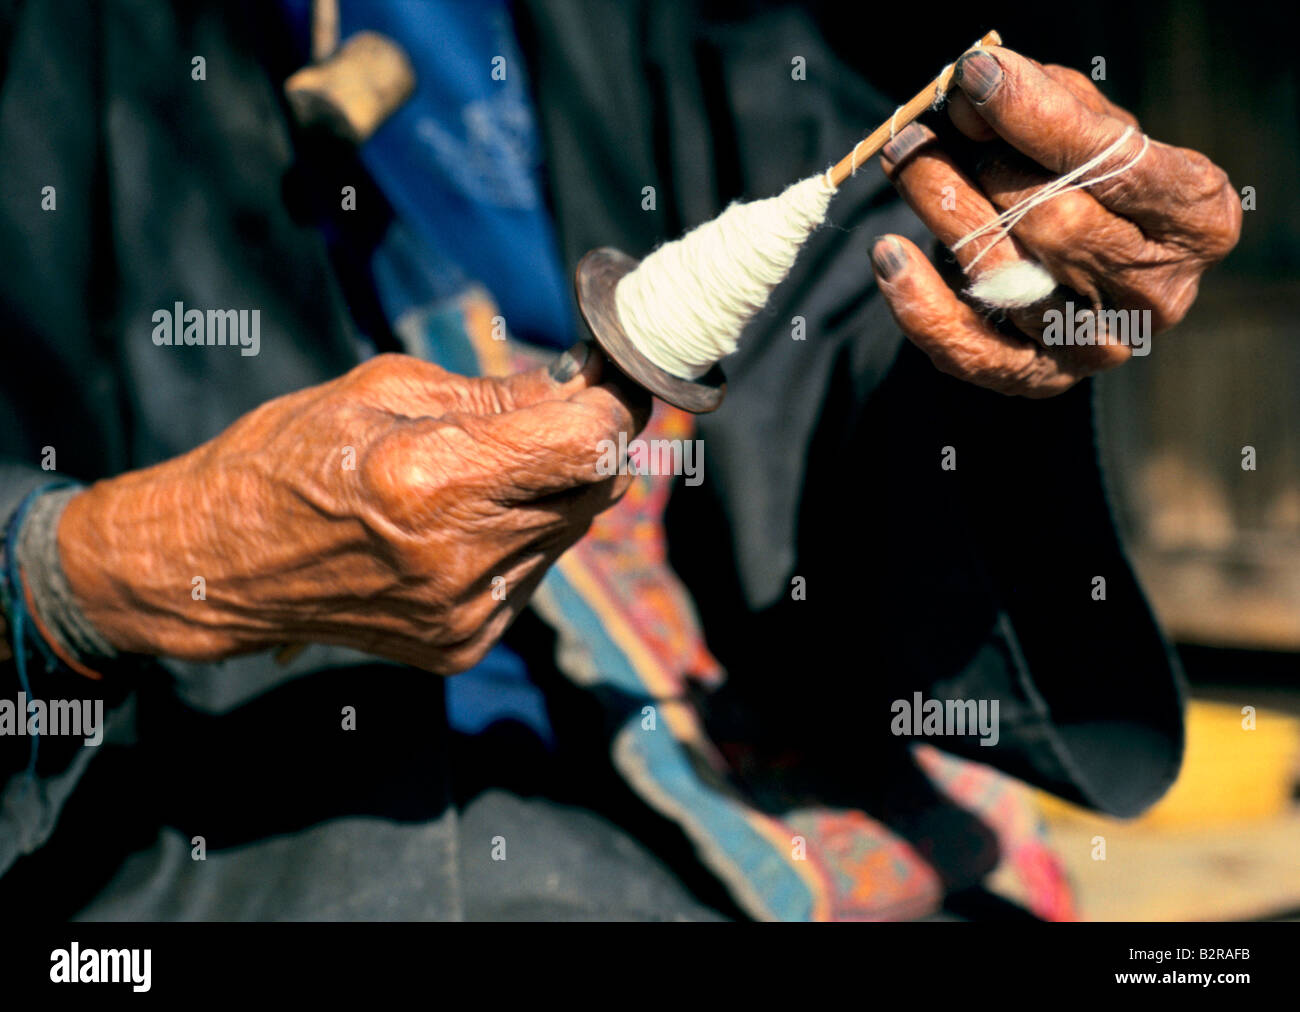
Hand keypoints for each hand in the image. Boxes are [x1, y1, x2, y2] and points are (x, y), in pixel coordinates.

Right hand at [56, 348, 649, 673]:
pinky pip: (534, 574)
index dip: (613, 404)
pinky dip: (522, 538)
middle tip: (555, 414)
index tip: (607, 379)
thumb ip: (499, 393)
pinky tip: (467, 523)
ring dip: (553, 492)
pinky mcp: (463, 646)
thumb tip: (584, 385)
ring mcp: (465, 612)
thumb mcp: (384, 390)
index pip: (589, 444)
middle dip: (587, 443)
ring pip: (570, 532)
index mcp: (431, 479)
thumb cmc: (287, 458)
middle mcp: (459, 557)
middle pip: (594, 489)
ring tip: (488, 472)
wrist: (218, 566)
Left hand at [869, 45, 1241, 395]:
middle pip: (1057, 226)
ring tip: (905, 159)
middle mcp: (1157, 293)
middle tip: (932, 128)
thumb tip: (971, 92)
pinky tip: (889, 255)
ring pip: (1004, 278)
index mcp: (1197, 218)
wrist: (1094, 255)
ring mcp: (1098, 347)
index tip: (976, 77)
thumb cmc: (1097, 178)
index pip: (1116, 166)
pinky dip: (920, 305)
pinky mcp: (1039, 378)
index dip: (1040, 119)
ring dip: (942, 210)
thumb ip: (1048, 106)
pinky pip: (970, 350)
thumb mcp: (1094, 126)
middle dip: (984, 167)